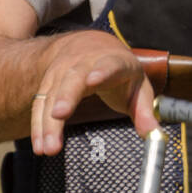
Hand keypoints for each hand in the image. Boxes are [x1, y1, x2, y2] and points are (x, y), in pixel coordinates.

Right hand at [31, 30, 157, 154]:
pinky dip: (39, 126)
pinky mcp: (48, 83)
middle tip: (60, 114)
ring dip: (48, 121)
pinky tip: (40, 146)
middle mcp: (84, 63)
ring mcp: (63, 71)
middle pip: (73, 78)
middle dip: (65, 96)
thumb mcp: (139, 87)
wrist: (91, 46)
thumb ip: (145, 112)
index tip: (92, 80)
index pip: (109, 64)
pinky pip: (41, 105)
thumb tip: (152, 134)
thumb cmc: (120, 72)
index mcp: (114, 62)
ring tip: (48, 147)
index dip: (101, 71)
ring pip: (52, 94)